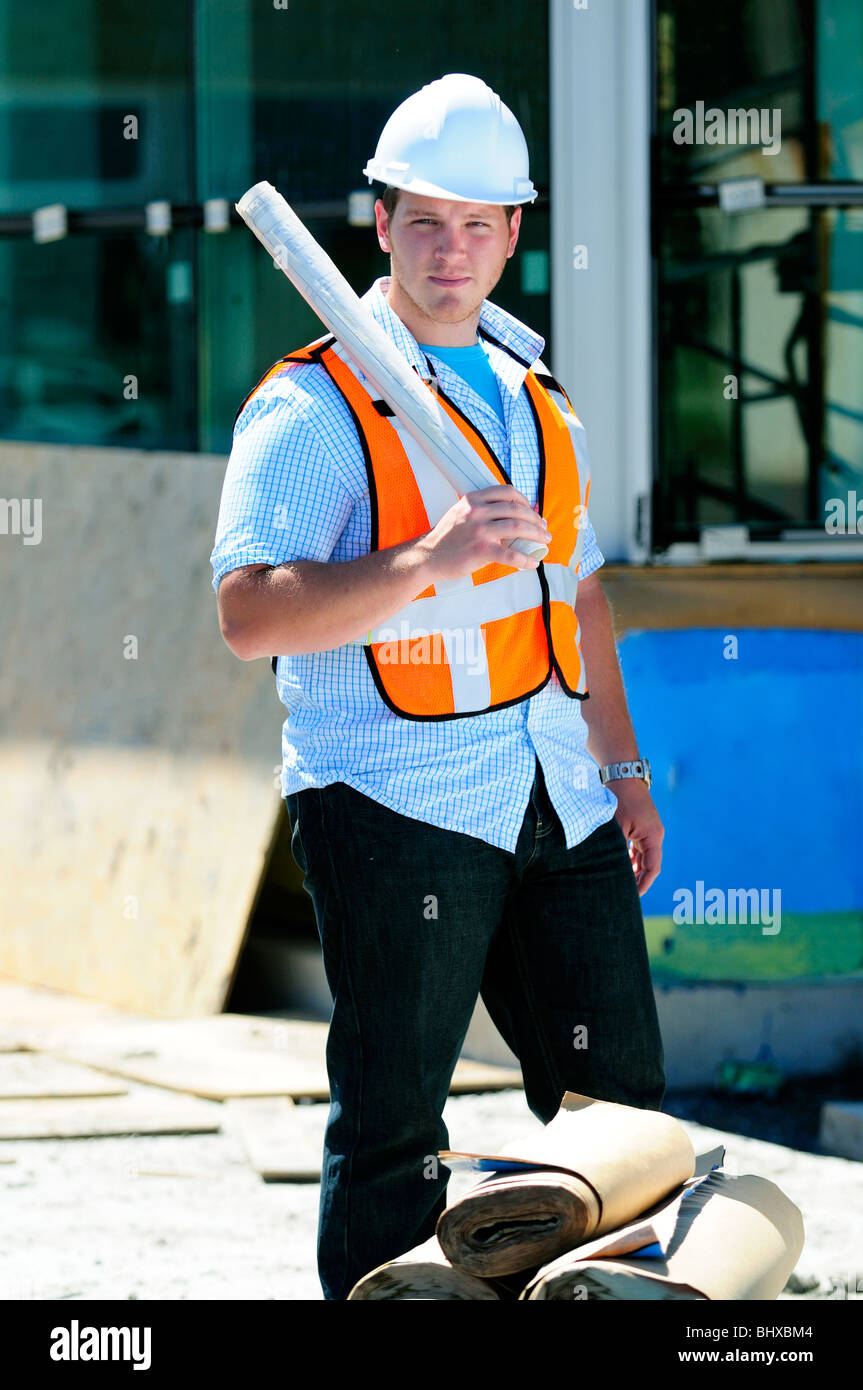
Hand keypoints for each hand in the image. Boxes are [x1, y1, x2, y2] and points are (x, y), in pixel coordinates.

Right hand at [416, 485, 550, 582]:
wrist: (428, 557)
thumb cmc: (447, 538)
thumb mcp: (461, 513)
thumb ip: (483, 510)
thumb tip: (512, 514)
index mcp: (474, 499)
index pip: (507, 492)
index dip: (525, 500)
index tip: (532, 510)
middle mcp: (477, 511)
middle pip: (516, 509)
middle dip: (535, 519)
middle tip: (544, 529)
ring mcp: (479, 530)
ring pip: (517, 527)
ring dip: (536, 535)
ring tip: (545, 542)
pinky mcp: (480, 550)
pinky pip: (510, 555)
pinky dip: (525, 559)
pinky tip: (533, 564)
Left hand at [608, 780, 663, 896]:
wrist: (620, 775)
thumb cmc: (618, 799)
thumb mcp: (615, 827)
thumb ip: (614, 849)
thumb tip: (608, 869)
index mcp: (653, 836)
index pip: (653, 868)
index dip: (643, 884)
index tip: (633, 896)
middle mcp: (653, 834)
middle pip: (648, 864)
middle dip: (637, 879)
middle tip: (624, 893)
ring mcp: (647, 830)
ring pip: (642, 856)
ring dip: (632, 868)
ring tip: (619, 882)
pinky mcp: (639, 825)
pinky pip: (637, 847)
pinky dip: (628, 857)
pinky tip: (618, 865)